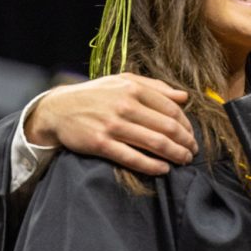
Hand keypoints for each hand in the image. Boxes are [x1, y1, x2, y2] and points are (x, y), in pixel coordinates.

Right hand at [23, 74, 197, 175]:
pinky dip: (152, 165)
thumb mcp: (123, 81)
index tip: (191, 135)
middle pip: (167, 127)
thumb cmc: (95, 95)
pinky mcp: (100, 144)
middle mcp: (125, 105)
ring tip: (184, 160)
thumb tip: (185, 97)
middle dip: (185, 142)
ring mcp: (112, 125)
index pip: (171, 108)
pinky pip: (132, 158)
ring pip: (154, 143)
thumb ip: (155, 87)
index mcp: (133, 88)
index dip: (186, 124)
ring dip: (175, 154)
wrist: (58, 109)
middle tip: (193, 151)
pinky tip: (163, 169)